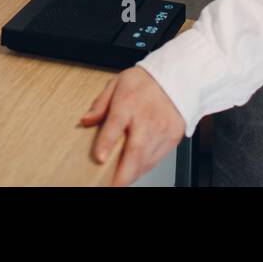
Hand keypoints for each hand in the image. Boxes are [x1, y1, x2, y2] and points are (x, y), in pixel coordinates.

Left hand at [80, 66, 184, 186]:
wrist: (177, 76)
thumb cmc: (145, 81)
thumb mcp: (117, 83)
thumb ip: (100, 104)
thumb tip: (85, 120)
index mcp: (129, 102)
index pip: (116, 124)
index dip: (106, 143)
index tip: (99, 158)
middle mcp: (147, 117)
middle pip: (135, 150)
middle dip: (123, 173)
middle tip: (112, 185)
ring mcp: (162, 129)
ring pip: (147, 159)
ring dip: (133, 173)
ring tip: (121, 181)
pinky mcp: (173, 136)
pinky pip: (158, 158)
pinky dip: (146, 167)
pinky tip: (136, 170)